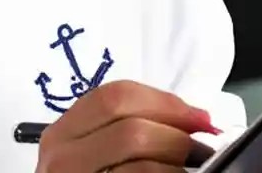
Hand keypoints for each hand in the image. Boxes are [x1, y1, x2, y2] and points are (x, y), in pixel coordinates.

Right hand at [35, 80, 220, 172]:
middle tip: (198, 149)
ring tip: (182, 171)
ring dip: (176, 164)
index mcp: (63, 133)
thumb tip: (193, 120)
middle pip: (131, 126)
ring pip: (142, 161)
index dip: (165, 102)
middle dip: (175, 134)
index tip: (198, 118)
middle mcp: (62, 156)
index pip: (115, 96)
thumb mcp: (94, 156)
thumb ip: (123, 132)